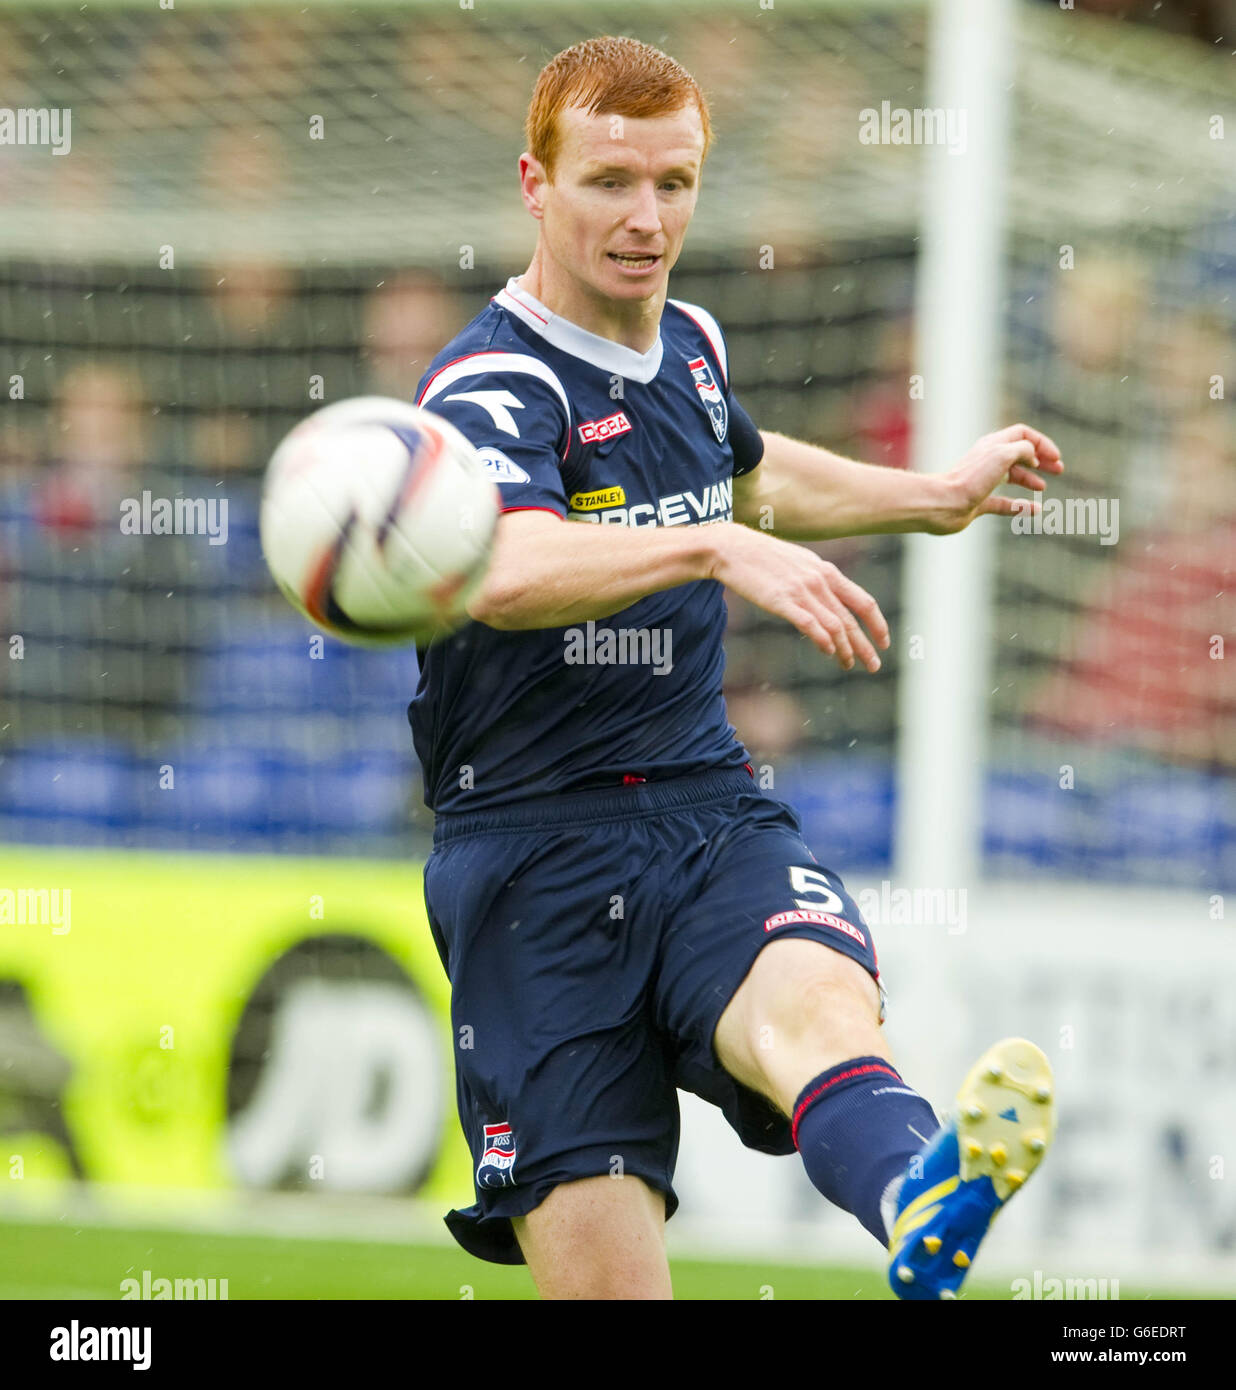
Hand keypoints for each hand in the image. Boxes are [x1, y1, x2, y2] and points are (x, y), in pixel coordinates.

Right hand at [709, 523, 889, 671]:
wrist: (733, 548)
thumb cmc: (763, 557)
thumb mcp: (800, 563)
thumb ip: (817, 581)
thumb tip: (829, 602)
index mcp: (827, 572)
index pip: (864, 602)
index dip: (878, 625)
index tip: (884, 642)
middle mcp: (820, 581)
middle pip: (852, 620)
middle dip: (865, 646)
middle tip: (874, 666)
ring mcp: (802, 591)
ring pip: (835, 626)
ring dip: (846, 650)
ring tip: (848, 665)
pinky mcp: (783, 601)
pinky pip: (811, 625)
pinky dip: (823, 641)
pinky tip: (828, 652)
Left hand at [928, 423, 1063, 534]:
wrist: (943, 504)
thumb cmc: (970, 478)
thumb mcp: (1003, 454)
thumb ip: (1023, 449)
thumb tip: (1033, 457)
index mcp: (993, 445)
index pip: (1022, 435)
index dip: (1042, 443)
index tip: (1056, 457)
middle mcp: (988, 461)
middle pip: (1019, 455)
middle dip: (1041, 460)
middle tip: (1059, 469)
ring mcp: (983, 482)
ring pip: (1011, 477)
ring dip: (1030, 480)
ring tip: (1043, 487)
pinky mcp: (979, 503)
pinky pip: (1004, 504)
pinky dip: (1020, 506)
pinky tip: (1034, 511)